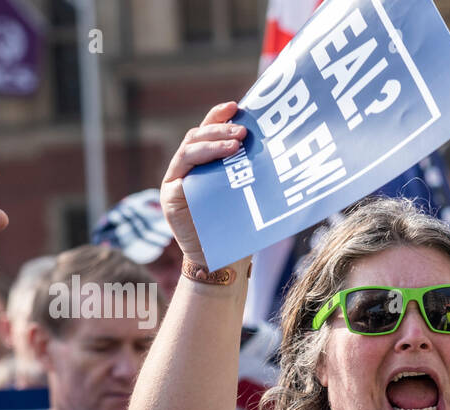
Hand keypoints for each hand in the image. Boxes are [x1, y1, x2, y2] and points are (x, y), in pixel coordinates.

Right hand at [161, 102, 247, 265]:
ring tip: (238, 142)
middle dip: (220, 128)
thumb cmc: (240, 229)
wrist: (223, 262)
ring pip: (190, 147)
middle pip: (198, 135)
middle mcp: (189, 168)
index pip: (209, 132)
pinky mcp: (169, 192)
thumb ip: (251, 171)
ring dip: (213, 140)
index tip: (237, 106)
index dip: (220, 116)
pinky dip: (202, 157)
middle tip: (243, 128)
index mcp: (206, 165)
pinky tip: (224, 156)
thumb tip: (280, 148)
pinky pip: (182, 167)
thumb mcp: (248, 194)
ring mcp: (176, 179)